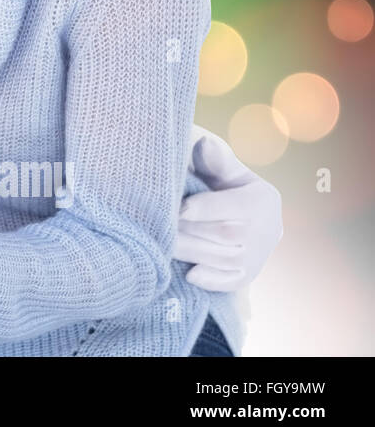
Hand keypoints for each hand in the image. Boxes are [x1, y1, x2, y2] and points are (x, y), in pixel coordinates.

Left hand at [175, 129, 282, 291]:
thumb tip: (204, 145)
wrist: (242, 217)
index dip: (205, 207)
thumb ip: (214, 160)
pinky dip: (211, 280)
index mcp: (262, 200)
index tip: (179, 208)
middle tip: (160, 226)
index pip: (233, 205)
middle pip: (227, 234)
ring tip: (164, 244)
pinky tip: (189, 274)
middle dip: (190, 230)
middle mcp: (267, 230)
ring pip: (225, 258)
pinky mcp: (248, 275)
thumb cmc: (223, 186)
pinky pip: (231, 281)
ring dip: (192, 252)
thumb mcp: (222, 170)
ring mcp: (259, 256)